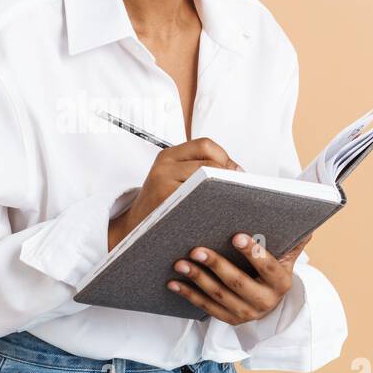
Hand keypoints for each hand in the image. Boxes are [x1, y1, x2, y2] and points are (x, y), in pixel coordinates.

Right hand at [108, 137, 241, 250]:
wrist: (134, 227)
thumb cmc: (161, 203)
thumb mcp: (170, 176)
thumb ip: (196, 167)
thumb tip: (237, 170)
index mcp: (168, 156)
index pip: (205, 145)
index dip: (225, 157)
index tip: (236, 172)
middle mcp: (164, 166)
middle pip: (209, 163)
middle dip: (228, 175)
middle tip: (238, 190)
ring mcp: (163, 184)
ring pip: (206, 181)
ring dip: (223, 190)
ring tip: (230, 202)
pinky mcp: (166, 202)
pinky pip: (198, 200)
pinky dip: (212, 205)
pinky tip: (218, 214)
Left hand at [166, 231, 312, 324]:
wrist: (271, 303)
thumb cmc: (274, 271)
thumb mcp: (287, 257)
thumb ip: (293, 240)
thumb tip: (307, 217)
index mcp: (281, 282)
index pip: (268, 266)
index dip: (253, 252)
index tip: (236, 236)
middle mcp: (265, 301)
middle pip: (238, 282)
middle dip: (216, 265)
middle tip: (196, 250)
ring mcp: (246, 313)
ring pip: (219, 296)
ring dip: (198, 279)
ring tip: (181, 263)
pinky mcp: (229, 320)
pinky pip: (206, 307)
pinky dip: (189, 294)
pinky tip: (174, 282)